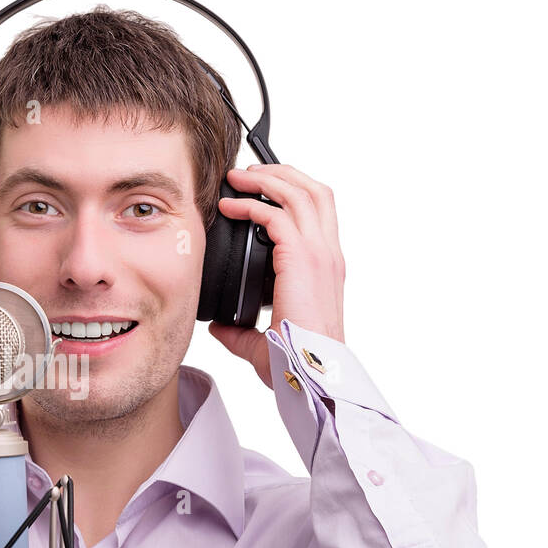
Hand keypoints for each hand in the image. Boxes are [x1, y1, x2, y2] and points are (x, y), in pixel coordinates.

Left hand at [206, 164, 345, 389]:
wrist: (310, 375)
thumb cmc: (296, 362)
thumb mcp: (263, 342)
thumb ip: (241, 331)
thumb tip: (219, 327)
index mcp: (326, 268)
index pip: (318, 212)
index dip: (292, 192)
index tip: (261, 188)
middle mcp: (328, 255)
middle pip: (314, 191)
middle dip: (281, 173)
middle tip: (247, 172)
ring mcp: (320, 255)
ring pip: (301, 193)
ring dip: (267, 179)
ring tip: (238, 177)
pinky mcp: (303, 260)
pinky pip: (276, 217)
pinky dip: (251, 205)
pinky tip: (231, 206)